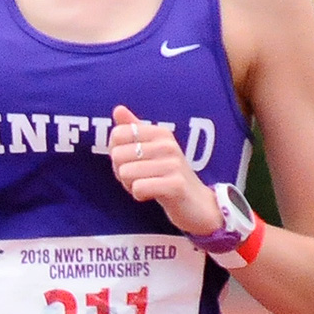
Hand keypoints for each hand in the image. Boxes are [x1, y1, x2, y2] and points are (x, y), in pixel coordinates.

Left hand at [107, 104, 220, 235]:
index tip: (132, 162)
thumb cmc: (168, 176)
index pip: (117, 134)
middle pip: (117, 155)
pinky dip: (139, 195)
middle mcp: (168, 144)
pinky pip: (138, 188)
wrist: (197, 204)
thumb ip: (135, 129)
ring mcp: (173, 164)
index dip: (116, 152)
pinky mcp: (175, 185)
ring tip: (148, 186)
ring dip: (130, 185)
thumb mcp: (152, 150)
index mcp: (160, 133)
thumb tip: (118, 108)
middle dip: (122, 172)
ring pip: (125, 172)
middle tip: (141, 178)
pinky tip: (152, 195)